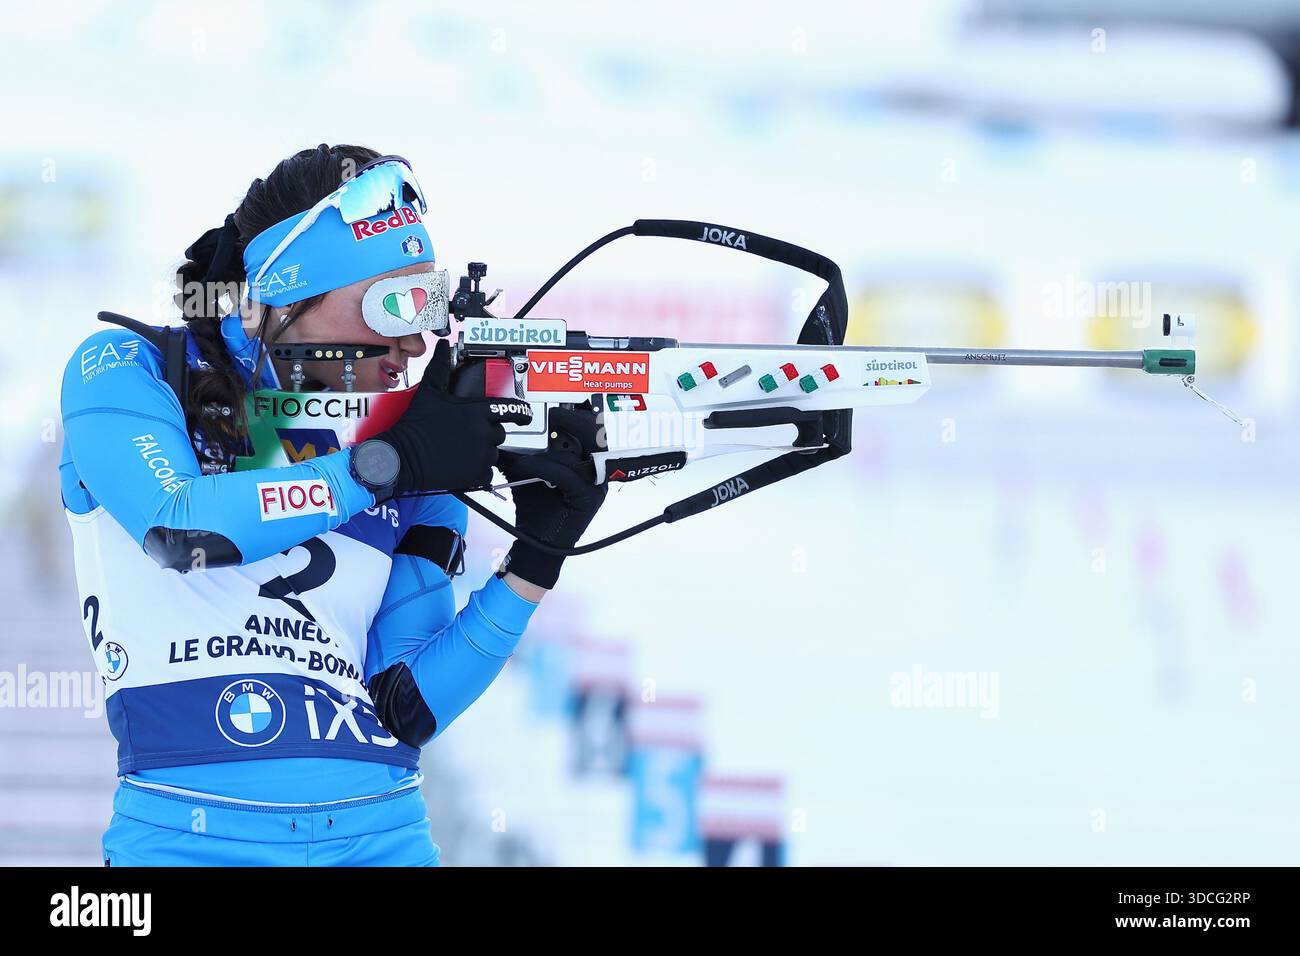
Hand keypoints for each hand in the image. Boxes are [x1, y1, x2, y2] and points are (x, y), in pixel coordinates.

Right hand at [375, 339, 531, 496]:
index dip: (522, 413)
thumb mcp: (429, 391)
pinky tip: (460, 463)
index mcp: (477, 411)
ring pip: (493, 453)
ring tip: (460, 448)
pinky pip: (487, 472)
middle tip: (467, 434)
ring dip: (482, 451)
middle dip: (487, 432)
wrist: (402, 456)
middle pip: (499, 433)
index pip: (511, 409)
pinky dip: (477, 470)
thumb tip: (443, 347)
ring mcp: (481, 455)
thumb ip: (442, 367)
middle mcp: (483, 433)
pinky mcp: (476, 475)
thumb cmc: (415, 425)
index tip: (524, 416)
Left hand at [498, 406, 606, 588]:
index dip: (575, 416)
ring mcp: (596, 486)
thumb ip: (520, 453)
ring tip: (523, 456)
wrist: (534, 543)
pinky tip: (525, 468)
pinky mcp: (588, 499)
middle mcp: (596, 472)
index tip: (555, 408)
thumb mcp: (526, 474)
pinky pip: (567, 475)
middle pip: (595, 436)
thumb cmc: (534, 508)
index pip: (590, 431)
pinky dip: (543, 468)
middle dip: (575, 420)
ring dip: (547, 452)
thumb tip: (502, 433)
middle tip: (553, 416)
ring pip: (577, 455)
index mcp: (586, 463)